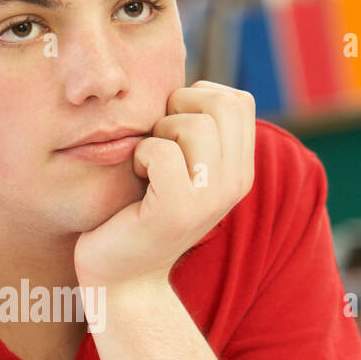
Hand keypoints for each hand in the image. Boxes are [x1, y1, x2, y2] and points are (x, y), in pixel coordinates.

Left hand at [73, 81, 255, 293]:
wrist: (120, 275)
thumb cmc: (137, 210)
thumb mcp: (178, 165)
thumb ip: (194, 128)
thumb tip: (186, 84)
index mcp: (240, 169)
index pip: (237, 99)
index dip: (197, 100)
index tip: (172, 131)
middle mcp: (236, 184)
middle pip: (220, 104)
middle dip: (178, 111)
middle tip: (157, 143)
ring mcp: (210, 200)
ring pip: (192, 125)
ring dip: (156, 135)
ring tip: (146, 167)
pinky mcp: (177, 212)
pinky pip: (160, 151)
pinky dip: (139, 156)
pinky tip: (136, 181)